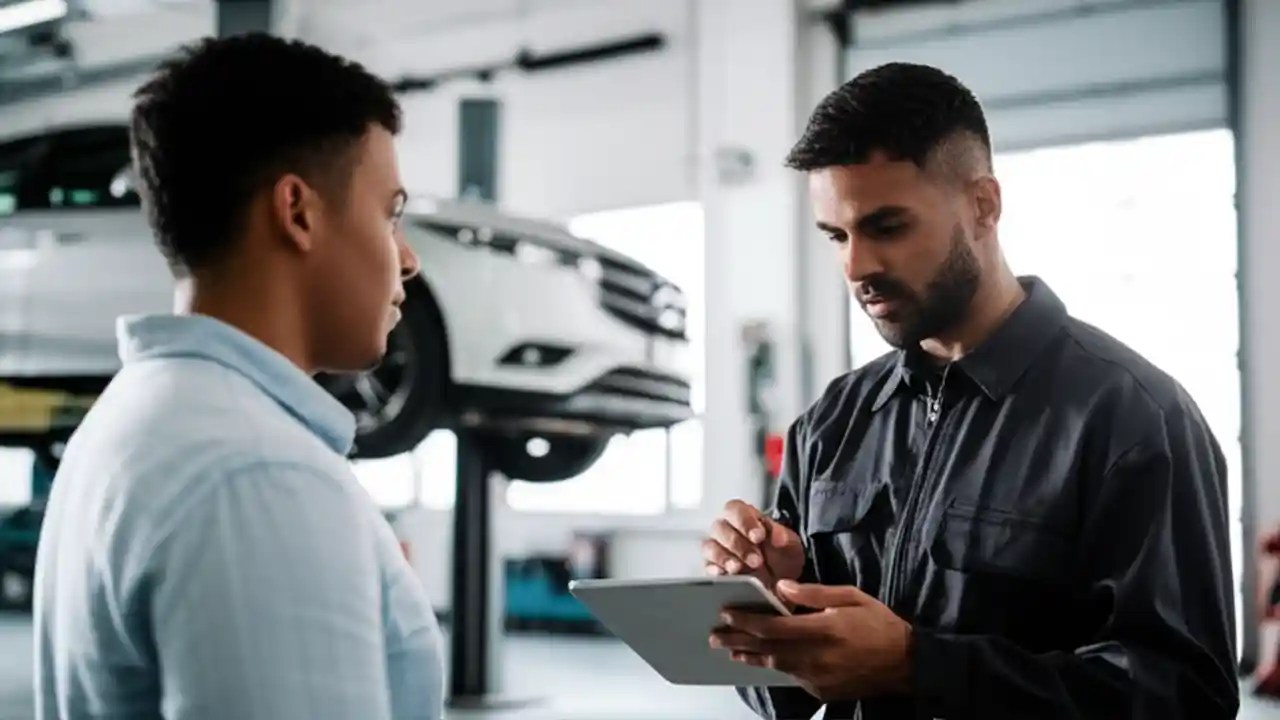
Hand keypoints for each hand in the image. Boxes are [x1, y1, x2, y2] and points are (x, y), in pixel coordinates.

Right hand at [702, 500, 804, 589]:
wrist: (782, 581)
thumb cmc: (782, 557)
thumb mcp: (790, 544)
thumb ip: (783, 536)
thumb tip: (778, 537)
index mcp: (745, 516)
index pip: (735, 509)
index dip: (744, 521)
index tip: (758, 536)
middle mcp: (728, 529)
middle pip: (720, 527)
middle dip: (738, 544)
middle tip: (756, 559)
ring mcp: (718, 548)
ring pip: (710, 546)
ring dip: (725, 557)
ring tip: (739, 569)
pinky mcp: (713, 567)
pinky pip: (707, 566)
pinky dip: (715, 570)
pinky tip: (725, 575)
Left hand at [709, 581, 912, 701]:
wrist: (905, 663)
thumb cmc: (878, 624)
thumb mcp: (851, 597)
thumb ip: (814, 594)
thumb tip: (780, 588)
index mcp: (822, 630)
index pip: (773, 627)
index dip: (746, 622)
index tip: (727, 614)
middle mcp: (815, 657)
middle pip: (767, 650)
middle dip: (738, 642)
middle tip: (715, 637)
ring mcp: (817, 677)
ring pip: (776, 666)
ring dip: (751, 658)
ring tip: (731, 651)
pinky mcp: (821, 691)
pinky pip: (792, 676)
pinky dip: (777, 666)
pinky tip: (764, 660)